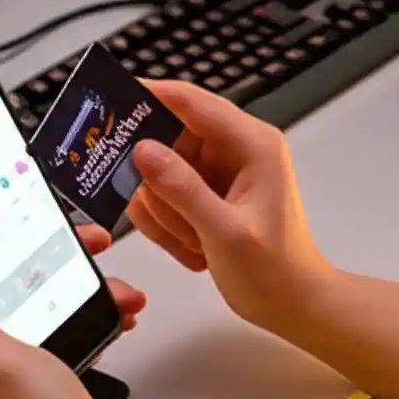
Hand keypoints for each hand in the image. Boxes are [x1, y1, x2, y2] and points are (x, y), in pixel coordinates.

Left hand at [0, 229, 146, 398]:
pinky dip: (97, 312)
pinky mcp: (46, 367)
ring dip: (83, 286)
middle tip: (88, 243)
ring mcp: (13, 358)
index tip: (21, 213)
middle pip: (7, 277)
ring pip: (45, 295)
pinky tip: (120, 314)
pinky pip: (69, 321)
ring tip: (117, 291)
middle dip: (51, 256)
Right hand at [126, 79, 334, 329]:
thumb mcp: (226, 233)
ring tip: (193, 240)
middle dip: (155, 181)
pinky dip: (167, 222)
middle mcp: (236, 149)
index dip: (147, 95)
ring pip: (159, 170)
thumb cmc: (276, 272)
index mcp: (252, 144)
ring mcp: (220, 171)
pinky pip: (164, 194)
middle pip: (166, 137)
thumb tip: (143, 150)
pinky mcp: (207, 192)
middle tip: (164, 213)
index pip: (191, 102)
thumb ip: (184, 190)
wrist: (292, 303)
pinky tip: (193, 248)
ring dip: (164, 210)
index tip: (105, 100)